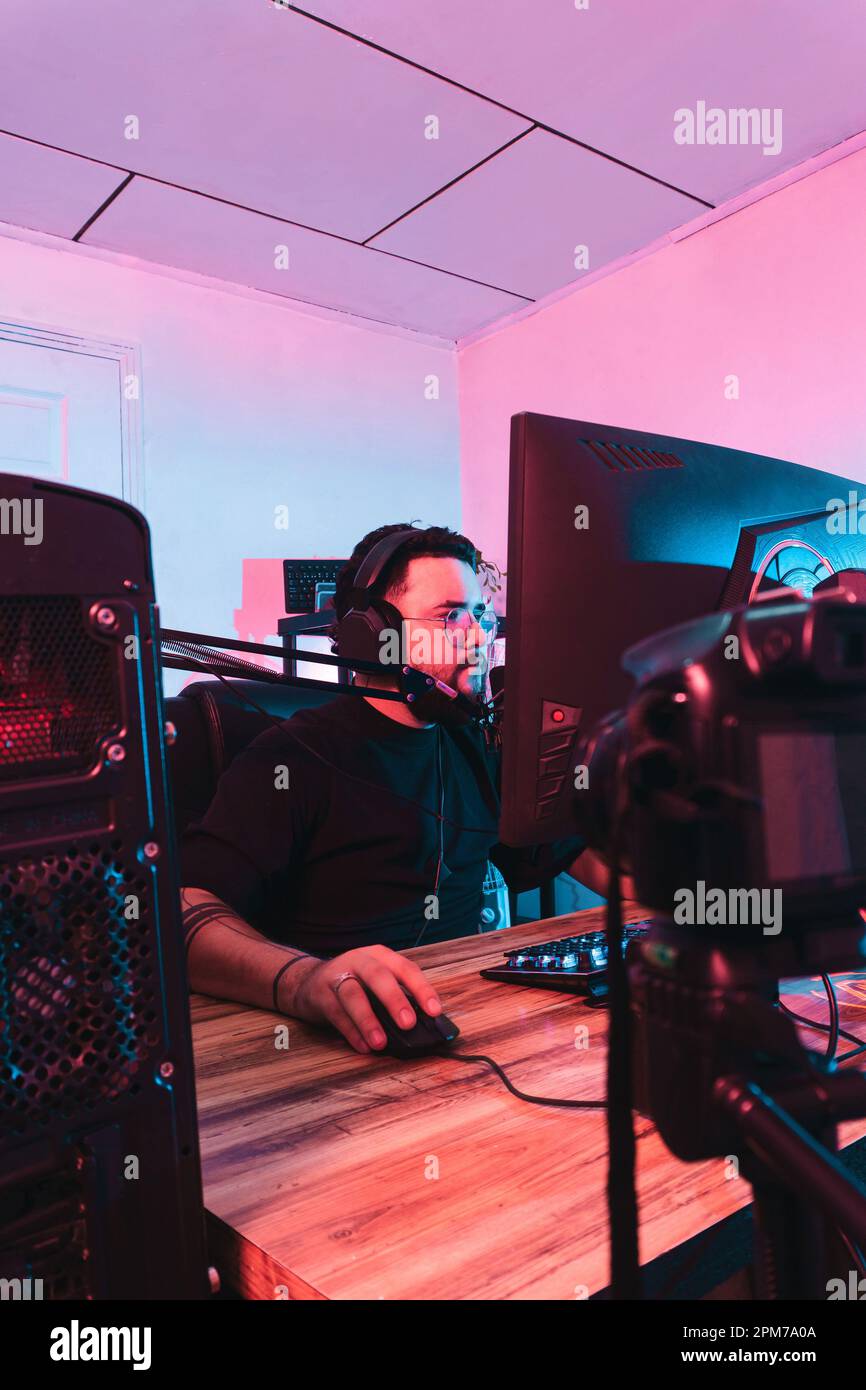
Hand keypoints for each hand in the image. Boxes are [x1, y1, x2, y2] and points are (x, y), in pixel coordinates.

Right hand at [289, 945, 442, 1053]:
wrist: (307, 980)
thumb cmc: (353, 982)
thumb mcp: (375, 980)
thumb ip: (396, 997)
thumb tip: (423, 1026)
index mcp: (379, 956)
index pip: (405, 968)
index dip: (421, 989)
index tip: (434, 1011)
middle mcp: (358, 961)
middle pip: (378, 976)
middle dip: (394, 1000)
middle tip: (408, 1024)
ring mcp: (336, 976)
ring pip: (353, 996)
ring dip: (368, 1020)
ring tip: (380, 1042)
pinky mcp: (319, 995)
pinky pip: (336, 1014)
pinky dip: (351, 1032)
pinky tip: (363, 1046)